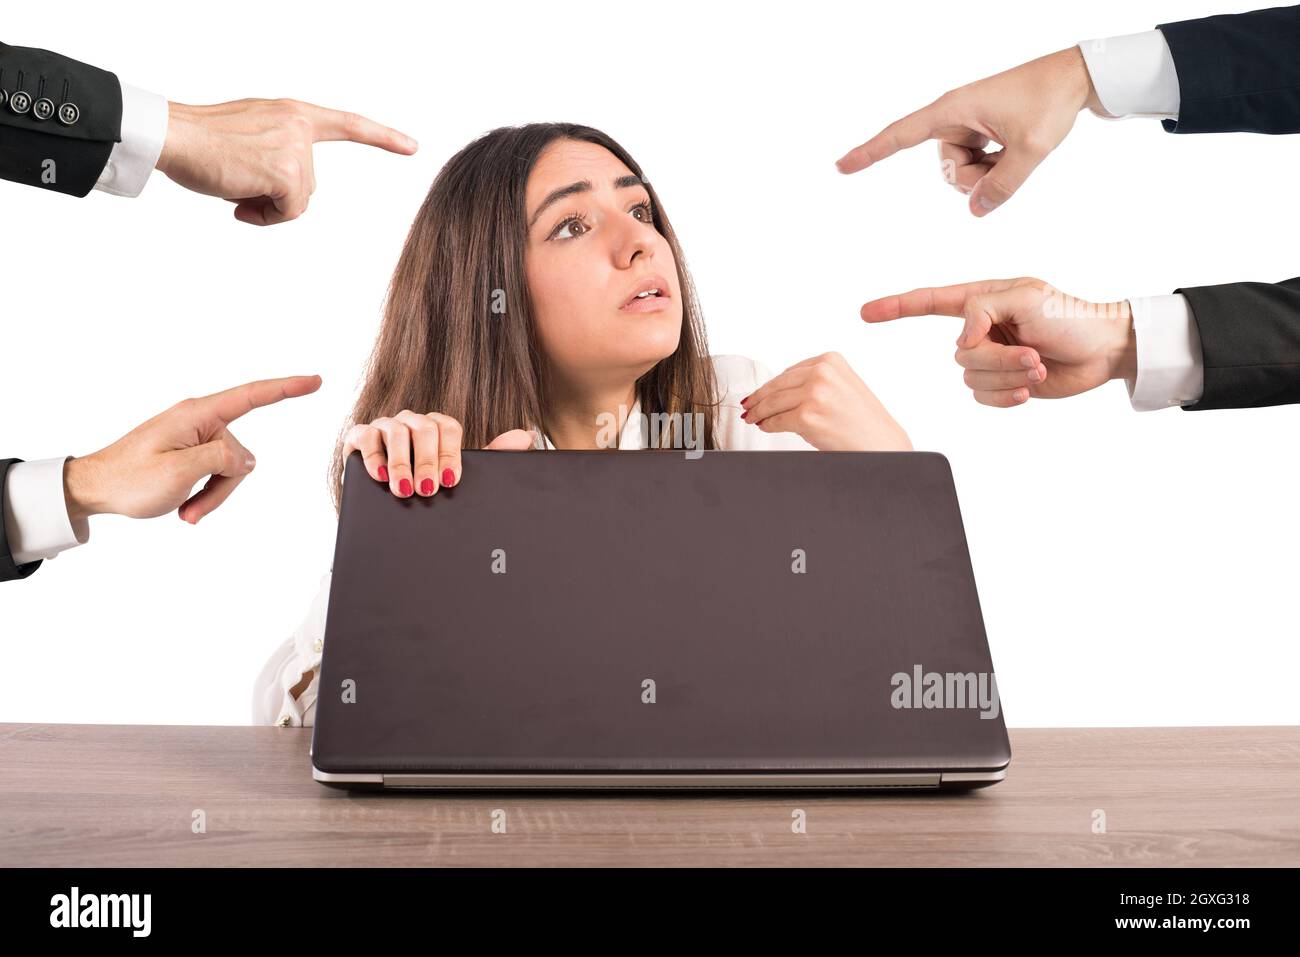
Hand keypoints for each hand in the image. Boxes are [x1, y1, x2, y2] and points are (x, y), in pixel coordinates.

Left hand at [64, 375, 321, 524]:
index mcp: (197, 415)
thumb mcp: (182, 472)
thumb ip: (223, 459)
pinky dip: (203, 493)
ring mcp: (193, 436)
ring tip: (184, 509)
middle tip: (193, 507)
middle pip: (239, 453)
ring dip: (212, 494)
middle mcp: (198, 420)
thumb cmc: (129, 479)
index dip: (287, 388)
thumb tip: (246, 459)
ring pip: (228, 469)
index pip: (252, 395)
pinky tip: (183, 504)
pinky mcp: (188, 451)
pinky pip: (213, 473)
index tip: (315, 381)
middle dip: (225, 486)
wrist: (92, 489)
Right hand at [157, 98, 417, 225]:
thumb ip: (278, 152)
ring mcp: (295, 148)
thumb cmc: (200, 142)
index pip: (347, 124)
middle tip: (238, 181)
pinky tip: (238, 200)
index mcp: (292, 113)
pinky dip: (264, 216)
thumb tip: (288, 194)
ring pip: (298, 202)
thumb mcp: (251, 136)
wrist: (172, 136)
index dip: (382, 137)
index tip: (412, 146)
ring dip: (267, 206)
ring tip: (234, 185)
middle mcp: (299, 125)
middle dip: (276, 195)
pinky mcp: (286, 172)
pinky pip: (288, 212)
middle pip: (308, 185)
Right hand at [343, 412, 534, 498]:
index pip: (448, 428)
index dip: (450, 455)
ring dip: (401, 463)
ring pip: (395, 431)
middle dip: (426, 462)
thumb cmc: (424, 484)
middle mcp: (411, 422)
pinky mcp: (359, 436)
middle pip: (423, 428)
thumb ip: (491, 455)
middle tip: (427, 490)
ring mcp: (385, 426)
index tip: (450, 481)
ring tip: (404, 489)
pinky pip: (365, 436)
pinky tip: (379, 477)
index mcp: (436, 427)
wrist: (385, 502)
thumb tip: (525, 437)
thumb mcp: (455, 475)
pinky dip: (373, 457)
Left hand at [739, 352, 911, 450]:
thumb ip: (817, 383)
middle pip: (778, 384)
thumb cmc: (865, 423)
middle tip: (750, 404)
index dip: (773, 384)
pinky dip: (768, 425)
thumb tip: (782, 391)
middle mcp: (822, 372)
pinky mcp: (807, 416)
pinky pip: (777, 420)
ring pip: (774, 402)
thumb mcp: (843, 388)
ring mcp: (814, 394)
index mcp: (831, 360)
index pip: (791, 371)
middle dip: (760, 397)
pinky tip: (765, 426)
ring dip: (759, 411)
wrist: (881, 445)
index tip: (762, 392)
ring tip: (752, 417)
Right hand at [835, 47, 1101, 215]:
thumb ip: (1002, 187)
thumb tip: (976, 211)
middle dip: (975, 178)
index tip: (841, 167)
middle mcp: (954, 118)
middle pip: (948, 170)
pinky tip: (1016, 149)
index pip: (901, 136)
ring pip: (964, 173)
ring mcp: (968, 127)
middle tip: (1009, 158)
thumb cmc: (1050, 101)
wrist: (1076, 78)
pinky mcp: (981, 133)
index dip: (870, 152)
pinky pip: (978, 167)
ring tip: (1016, 150)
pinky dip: (997, 168)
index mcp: (953, 111)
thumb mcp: (1031, 150)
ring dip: (990, 174)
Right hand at [860, 278, 1135, 406]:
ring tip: (1038, 367)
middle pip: (960, 353)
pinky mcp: (1002, 384)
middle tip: (1034, 354)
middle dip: (999, 359)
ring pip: (971, 378)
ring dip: (1009, 377)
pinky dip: (1007, 396)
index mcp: (981, 300)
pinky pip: (983, 398)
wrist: (1103, 351)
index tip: (866, 313)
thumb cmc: (1070, 316)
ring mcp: (990, 357)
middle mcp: (980, 329)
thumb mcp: (1026, 296)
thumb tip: (960, 341)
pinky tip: (1029, 389)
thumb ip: (982, 309)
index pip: (929, 302)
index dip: (895, 307)